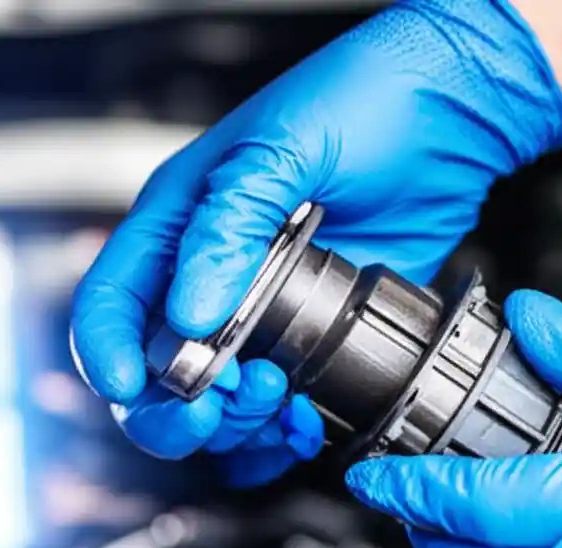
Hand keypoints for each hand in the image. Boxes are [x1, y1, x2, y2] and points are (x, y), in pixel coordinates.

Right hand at [69, 0, 561, 483]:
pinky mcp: (316, 337)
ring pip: (217, 401)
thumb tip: (190, 315)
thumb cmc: (363, 101)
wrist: (453, 113)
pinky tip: (303, 421)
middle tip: (227, 404)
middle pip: (157, 371)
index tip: (134, 387)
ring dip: (238, 423)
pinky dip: (281, 432)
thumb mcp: (285, 149)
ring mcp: (265, 312)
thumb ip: (229, 229)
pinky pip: (278, 406)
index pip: (113, 299)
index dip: (108, 351)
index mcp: (181, 220)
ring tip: (280, 397)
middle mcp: (211, 273)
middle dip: (179, 407)